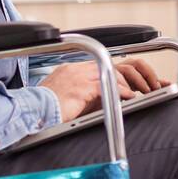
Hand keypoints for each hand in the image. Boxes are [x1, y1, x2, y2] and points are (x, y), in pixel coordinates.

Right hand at [39, 58, 170, 121]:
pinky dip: (122, 92)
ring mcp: (78, 76)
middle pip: (113, 65)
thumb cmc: (44, 111)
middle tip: (147, 85)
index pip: (104, 65)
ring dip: (131, 84)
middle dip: (134, 75)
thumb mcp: (66, 100)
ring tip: (142, 93)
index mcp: (72, 70)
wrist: (29, 113)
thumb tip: (103, 102)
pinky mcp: (80, 87)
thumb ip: (84, 96)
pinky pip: (108, 86)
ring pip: (114, 73)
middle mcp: (76, 69)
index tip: (136, 83)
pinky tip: (130, 99)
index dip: (123, 74)